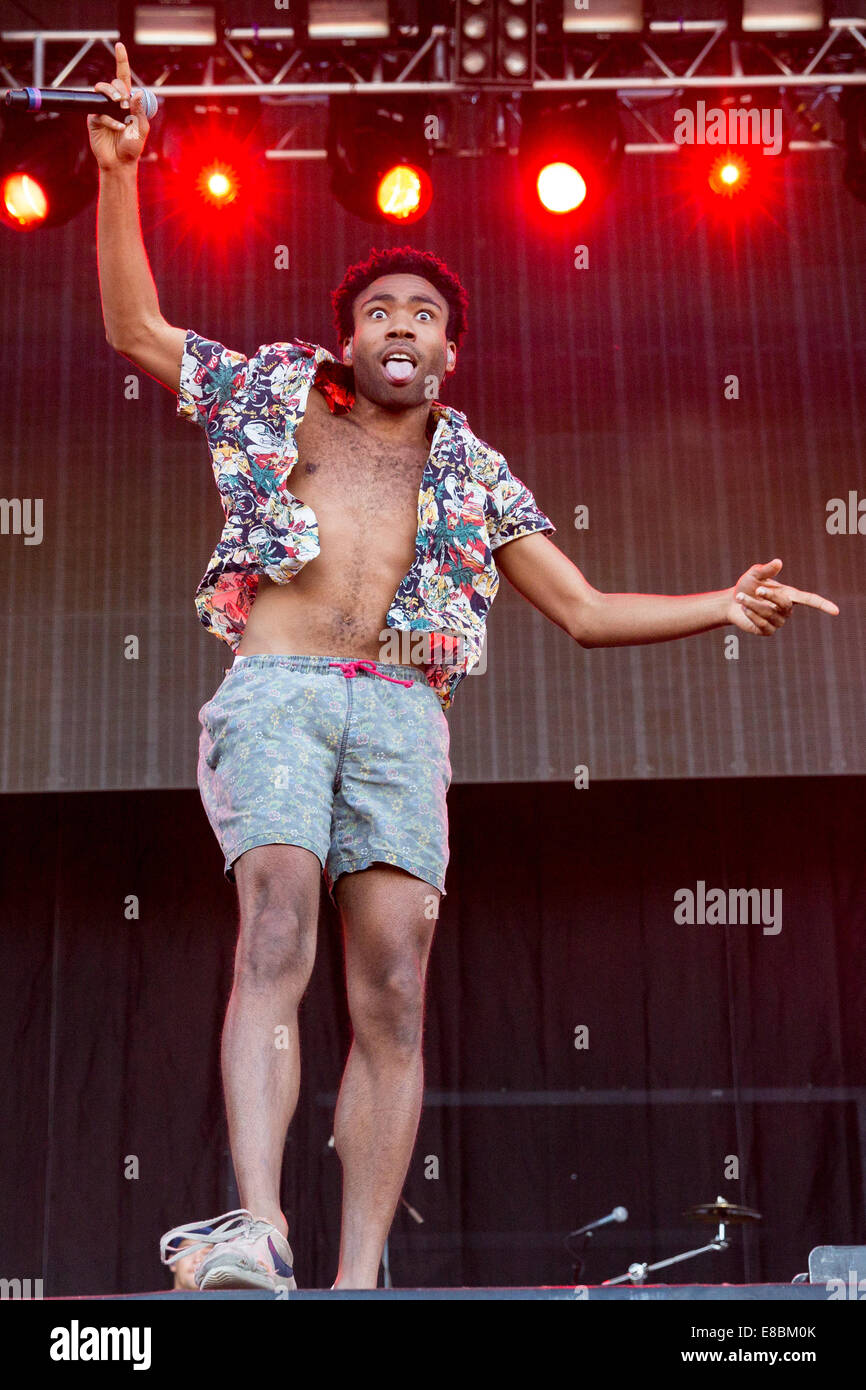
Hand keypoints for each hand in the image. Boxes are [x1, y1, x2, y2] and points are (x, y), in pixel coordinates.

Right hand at [87, 41, 149, 169]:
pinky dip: (110, 119)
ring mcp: (102, 108)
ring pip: (101, 90)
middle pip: (113, 83)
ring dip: (111, 94)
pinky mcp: (93, 118)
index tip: (120, 45)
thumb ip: (140, 111)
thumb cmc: (132, 146)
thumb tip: (138, 93)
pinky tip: (118, 128)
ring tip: (119, 105)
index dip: (121, 61)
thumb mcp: (142, 128)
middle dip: (118, 88)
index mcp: (127, 102)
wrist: (120, 162)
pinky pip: (99, 111)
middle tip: (124, 101)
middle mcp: (113, 102)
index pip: (124, 78)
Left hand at [726, 558, 839, 635]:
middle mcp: (787, 609)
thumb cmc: (747, 586)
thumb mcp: (755, 574)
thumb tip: (778, 562)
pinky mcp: (767, 631)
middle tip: (756, 589)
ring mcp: (778, 622)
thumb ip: (766, 570)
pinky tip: (744, 608)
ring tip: (741, 597)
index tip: (836, 611)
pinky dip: (751, 614)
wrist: (731, 602)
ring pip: (769, 614)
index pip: (810, 600)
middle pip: (785, 604)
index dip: (823, 605)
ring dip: (753, 604)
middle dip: (770, 596)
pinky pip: (762, 623)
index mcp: (789, 595)